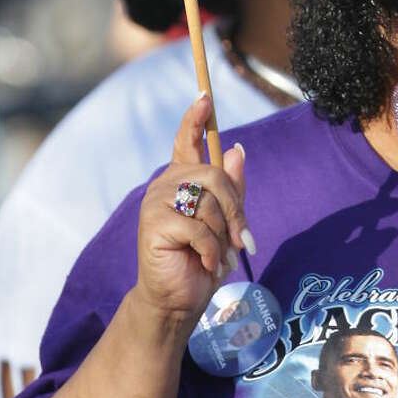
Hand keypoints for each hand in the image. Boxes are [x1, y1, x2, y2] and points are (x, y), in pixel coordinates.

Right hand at [134, 93, 252, 331]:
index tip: (205, 97)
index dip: (195, 118)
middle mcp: (165, 184)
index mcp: (181, 180)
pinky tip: (207, 265)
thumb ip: (231, 189)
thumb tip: (235, 150)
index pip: (186, 141)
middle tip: (243, 239)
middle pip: (213, 175)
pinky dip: (213, 251)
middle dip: (235, 209)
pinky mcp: (154, 224)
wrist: (178, 300)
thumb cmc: (202, 260)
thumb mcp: (225, 223)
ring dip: (223, 236)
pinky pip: (200, 229)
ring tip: (219, 256)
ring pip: (208, 203)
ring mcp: (156, 202)